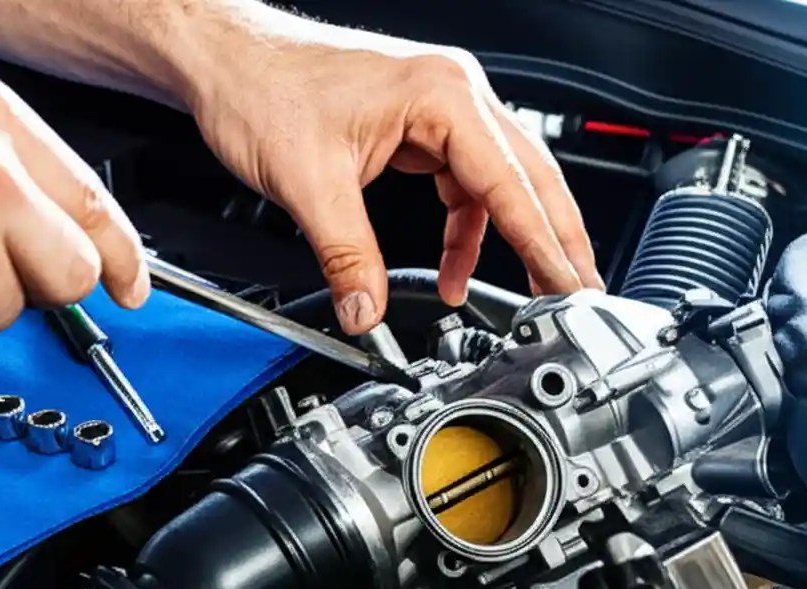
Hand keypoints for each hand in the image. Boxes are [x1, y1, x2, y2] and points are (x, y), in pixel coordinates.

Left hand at [186, 19, 601, 333]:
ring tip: (526, 291)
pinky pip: (462, 183)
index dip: (543, 242)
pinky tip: (455, 267)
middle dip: (554, 240)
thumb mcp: (308, 183)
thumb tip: (366, 312)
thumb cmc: (263, 86)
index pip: (511, 182)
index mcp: (442, 94)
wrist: (227, 58)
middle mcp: (452, 92)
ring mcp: (439, 107)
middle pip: (528, 176)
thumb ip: (347, 256)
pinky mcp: (419, 125)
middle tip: (579, 292)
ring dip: (510, 238)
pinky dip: (465, 228)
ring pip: (499, 182)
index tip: (567, 285)